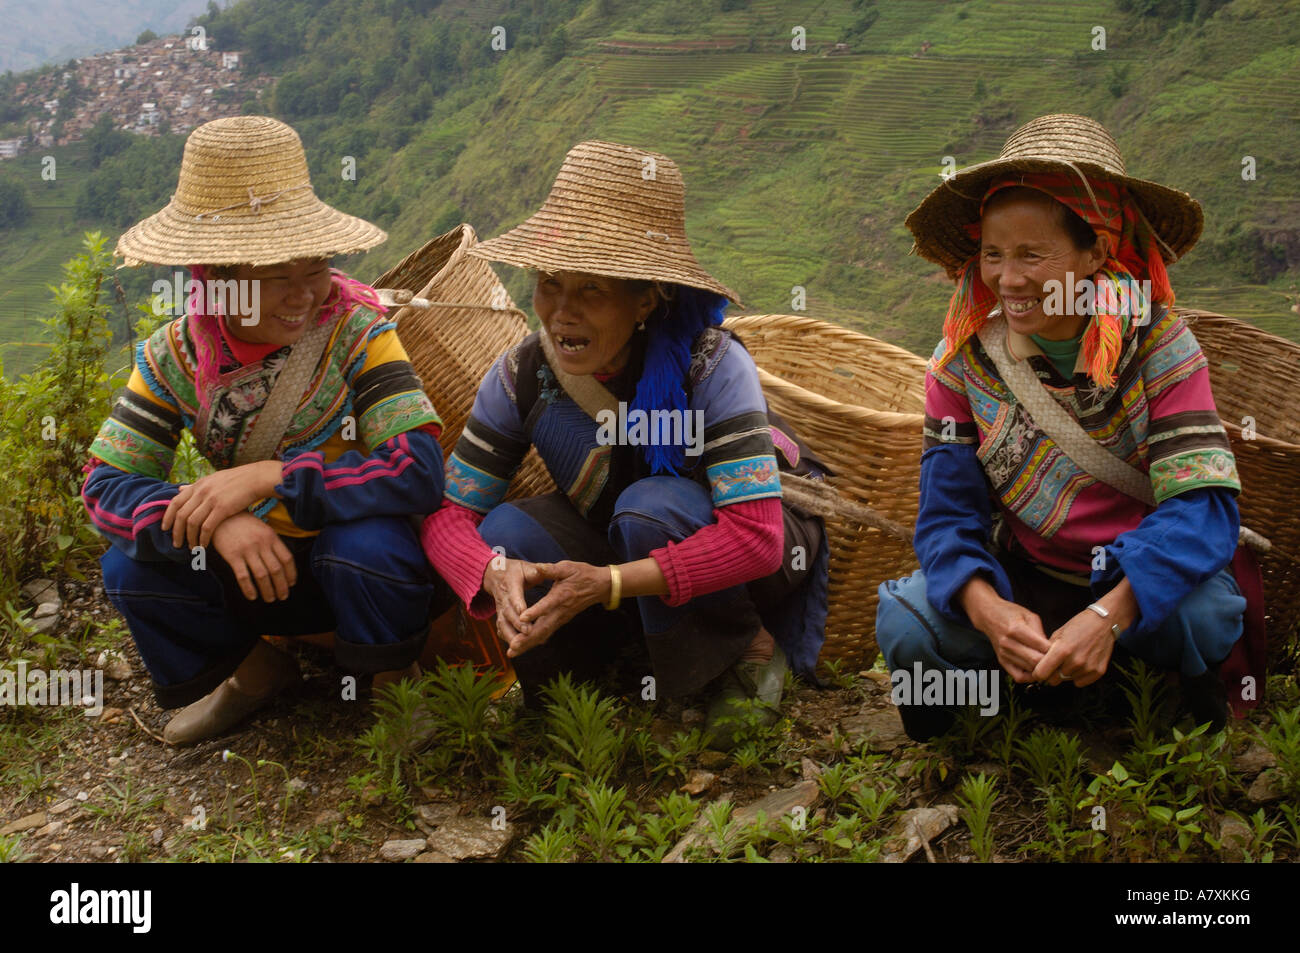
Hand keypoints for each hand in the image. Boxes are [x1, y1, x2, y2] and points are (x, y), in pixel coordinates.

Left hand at [163, 460, 282, 550]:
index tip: (165, 529)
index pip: (175, 502)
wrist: (256, 478)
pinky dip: (203, 539)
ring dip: (190, 538)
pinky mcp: (223, 509)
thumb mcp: (213, 479)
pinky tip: (204, 545)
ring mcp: (211, 500)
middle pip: (181, 515)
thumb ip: (196, 486)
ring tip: (191, 548)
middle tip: (176, 544)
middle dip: (177, 532)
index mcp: (198, 485)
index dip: (168, 517)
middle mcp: (201, 492)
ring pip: (192, 523)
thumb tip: (180, 489)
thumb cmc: (237, 480)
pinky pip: (207, 527)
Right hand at [210, 512, 297, 602]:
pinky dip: (249, 589)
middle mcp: (261, 543)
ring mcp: (247, 550)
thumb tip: (282, 565)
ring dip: (268, 590)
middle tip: (283, 597)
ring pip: (262, 575)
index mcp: (272, 537)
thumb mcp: (262, 529)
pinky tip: (252, 597)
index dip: (291, 574)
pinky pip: (243, 576)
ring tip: (270, 599)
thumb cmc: (243, 524)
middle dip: (282, 586)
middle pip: (276, 570)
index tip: (291, 584)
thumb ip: (272, 544)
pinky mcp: (232, 555)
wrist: (220, 516)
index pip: (287, 559)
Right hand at [481, 557, 544, 650]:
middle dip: (517, 624)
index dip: (518, 604)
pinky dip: (507, 638)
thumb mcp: (524, 566)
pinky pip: (502, 628)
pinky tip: (514, 649)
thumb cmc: (515, 570)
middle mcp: (503, 598)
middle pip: (508, 613)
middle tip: (527, 633)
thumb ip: (535, 570)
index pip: (514, 595)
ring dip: (510, 636)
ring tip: (518, 647)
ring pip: (503, 623)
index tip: (523, 613)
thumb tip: (542, 570)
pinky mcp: (500, 616)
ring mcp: (500, 608)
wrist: (494, 574)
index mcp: (511, 584)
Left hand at [511, 561, 611, 657]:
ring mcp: (561, 618)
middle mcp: (561, 610)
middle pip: (543, 627)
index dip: (535, 612)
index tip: (522, 618)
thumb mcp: (567, 568)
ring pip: (543, 633)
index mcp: (561, 595)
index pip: (547, 605)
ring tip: (513, 651)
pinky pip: (546, 633)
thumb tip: (537, 567)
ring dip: (528, 643)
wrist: (600, 586)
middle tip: (513, 647)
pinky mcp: (561, 621)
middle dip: (527, 638)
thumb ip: (551, 569)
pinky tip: (523, 647)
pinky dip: (534, 641)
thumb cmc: (583, 574)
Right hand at [960, 579, 1051, 683]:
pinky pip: (1018, 676)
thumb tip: (1052, 650)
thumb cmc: (1011, 613)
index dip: (1055, 651)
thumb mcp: (1029, 615)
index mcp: (1016, 629)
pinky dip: (1030, 677)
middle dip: (1050, 663)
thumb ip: (1041, 633)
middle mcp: (1007, 643)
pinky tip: (1037, 670)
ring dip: (1042, 670)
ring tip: (1052, 666)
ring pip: (1028, 670)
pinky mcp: (1001, 661)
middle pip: (1035, 661)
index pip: (1041, 647)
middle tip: (1061, 662)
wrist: (988, 615)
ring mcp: (1003, 654)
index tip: (1063, 652)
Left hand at [1032, 609, 1116, 687]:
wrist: (1103, 622)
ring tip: (1072, 659)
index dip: (1038, 673)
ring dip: (1066, 673)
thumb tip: (1037, 665)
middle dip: (1052, 674)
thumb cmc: (1079, 626)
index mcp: (1062, 650)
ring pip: (1067, 680)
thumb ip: (1047, 651)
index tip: (1038, 671)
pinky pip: (1080, 682)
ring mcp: (1088, 668)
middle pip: (1054, 680)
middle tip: (1056, 664)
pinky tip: (1081, 663)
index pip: (1041, 674)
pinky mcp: (1098, 672)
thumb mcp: (1058, 634)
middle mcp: (1075, 662)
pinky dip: (1078, 676)